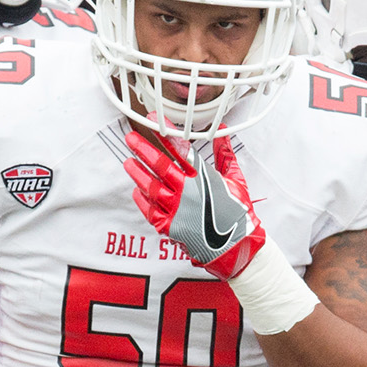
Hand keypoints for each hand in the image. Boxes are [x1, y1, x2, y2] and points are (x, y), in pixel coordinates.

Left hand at [121, 124, 264, 278]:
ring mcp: (178, 210)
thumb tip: (223, 132)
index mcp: (204, 178)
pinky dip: (142, 200)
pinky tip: (136, 190)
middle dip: (143, 149)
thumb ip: (226, 154)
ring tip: (128, 162)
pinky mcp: (171, 227)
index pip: (182, 149)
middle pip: (161, 165)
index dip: (167, 133)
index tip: (155, 120)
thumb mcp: (236, 180)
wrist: (237, 247)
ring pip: (151, 187)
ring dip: (137, 173)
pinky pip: (150, 211)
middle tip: (131, 138)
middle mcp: (189, 192)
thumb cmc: (238, 213)